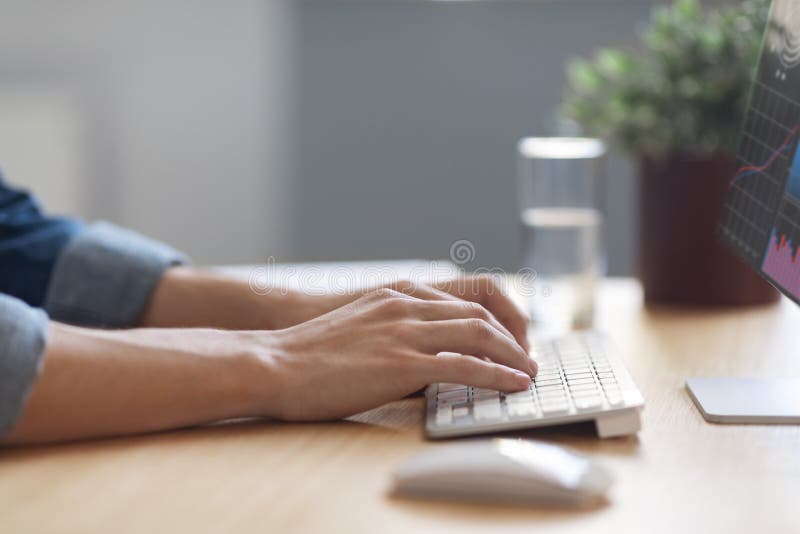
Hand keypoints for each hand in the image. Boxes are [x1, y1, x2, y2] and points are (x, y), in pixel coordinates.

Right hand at [290, 275, 530, 351]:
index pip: (462, 300)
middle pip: (477, 314)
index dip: (492, 320)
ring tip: (529, 372)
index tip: (506, 340)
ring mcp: (405, 331)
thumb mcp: (358, 325)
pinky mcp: (402, 362)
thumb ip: (392, 328)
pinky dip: (498, 374)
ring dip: (512, 355)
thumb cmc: (308, 353)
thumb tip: (421, 356)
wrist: (273, 362)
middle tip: (525, 358)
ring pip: (479, 334)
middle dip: (510, 337)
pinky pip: (466, 365)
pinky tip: (514, 384)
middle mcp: (406, 305)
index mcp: (396, 295)